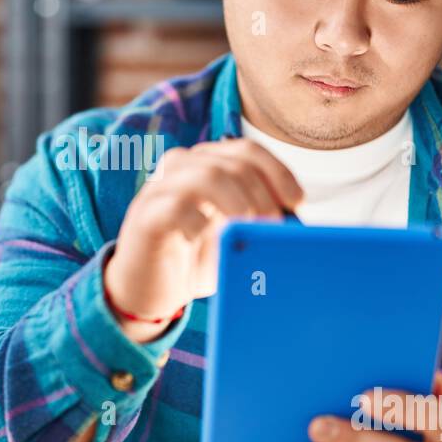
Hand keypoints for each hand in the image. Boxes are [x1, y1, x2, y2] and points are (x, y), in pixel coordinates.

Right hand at [103, 139, 302, 342]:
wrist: (148, 291)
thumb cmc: (193, 260)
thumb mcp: (233, 237)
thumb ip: (259, 224)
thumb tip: (296, 224)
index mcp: (205, 163)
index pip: (247, 150)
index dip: (277, 173)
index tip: (296, 203)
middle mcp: (182, 167)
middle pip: (234, 163)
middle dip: (263, 196)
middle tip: (273, 229)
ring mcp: (160, 188)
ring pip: (208, 176)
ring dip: (239, 205)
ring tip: (247, 232)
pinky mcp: (145, 216)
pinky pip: (176, 207)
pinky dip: (201, 224)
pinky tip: (207, 241)